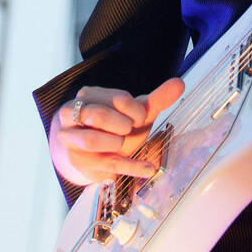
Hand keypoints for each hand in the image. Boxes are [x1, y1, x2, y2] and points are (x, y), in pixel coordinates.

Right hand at [48, 77, 184, 186]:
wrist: (93, 155)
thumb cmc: (114, 128)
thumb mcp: (134, 113)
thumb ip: (156, 98)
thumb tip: (179, 83)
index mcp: (88, 96)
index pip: (117, 99)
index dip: (136, 110)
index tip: (140, 118)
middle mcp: (72, 116)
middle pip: (98, 115)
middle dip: (123, 125)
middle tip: (129, 130)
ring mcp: (72, 140)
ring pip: (92, 140)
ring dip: (116, 142)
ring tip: (122, 143)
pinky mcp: (81, 162)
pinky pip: (107, 164)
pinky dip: (131, 167)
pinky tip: (148, 168)